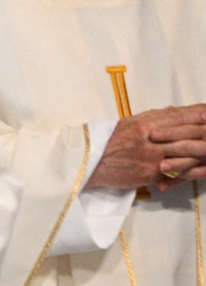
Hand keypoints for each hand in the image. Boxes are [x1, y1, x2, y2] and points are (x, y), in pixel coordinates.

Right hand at [89, 104, 205, 190]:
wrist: (90, 164)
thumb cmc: (111, 142)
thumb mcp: (130, 123)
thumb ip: (154, 118)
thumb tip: (177, 111)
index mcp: (145, 123)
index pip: (179, 116)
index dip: (198, 114)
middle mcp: (150, 138)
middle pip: (187, 133)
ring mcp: (151, 157)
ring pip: (186, 152)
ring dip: (202, 151)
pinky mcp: (150, 174)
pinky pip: (177, 171)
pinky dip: (192, 170)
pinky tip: (202, 168)